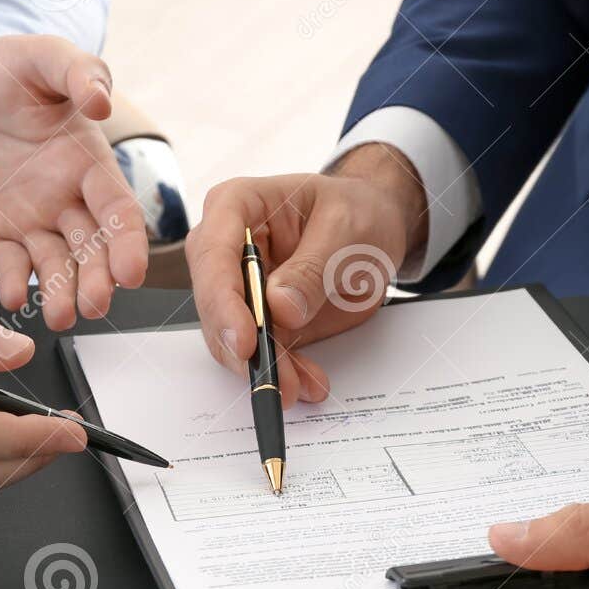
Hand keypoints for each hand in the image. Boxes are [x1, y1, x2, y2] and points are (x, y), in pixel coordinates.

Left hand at [0, 35, 147, 329]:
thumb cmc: (0, 69)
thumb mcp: (41, 58)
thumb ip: (78, 72)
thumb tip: (101, 103)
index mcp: (88, 164)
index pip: (119, 211)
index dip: (128, 243)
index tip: (131, 272)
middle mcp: (67, 200)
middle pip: (93, 251)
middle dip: (97, 281)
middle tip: (94, 304)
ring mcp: (32, 222)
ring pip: (57, 267)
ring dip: (61, 293)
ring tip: (58, 315)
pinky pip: (9, 267)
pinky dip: (13, 284)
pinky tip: (13, 293)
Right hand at [185, 143, 428, 406]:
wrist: (374, 228)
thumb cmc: (357, 210)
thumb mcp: (347, 229)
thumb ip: (313, 267)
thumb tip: (280, 307)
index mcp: (238, 204)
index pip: (213, 252)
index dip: (222, 300)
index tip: (245, 340)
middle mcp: (226, 246)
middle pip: (215, 303)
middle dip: (243, 347)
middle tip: (275, 378)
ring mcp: (239, 286)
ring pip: (233, 337)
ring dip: (265, 367)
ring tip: (300, 385)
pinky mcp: (258, 318)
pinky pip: (261, 353)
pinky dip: (283, 372)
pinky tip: (307, 381)